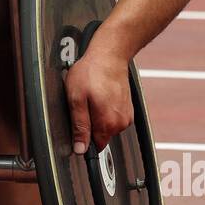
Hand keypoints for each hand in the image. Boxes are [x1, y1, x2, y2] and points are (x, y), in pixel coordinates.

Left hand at [64, 35, 132, 155]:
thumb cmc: (91, 72)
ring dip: (97, 116)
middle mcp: (120, 123)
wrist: (109, 55)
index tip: (79, 124)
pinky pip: (113, 117)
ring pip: (106, 127)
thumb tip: (80, 149)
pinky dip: (106, 109)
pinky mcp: (128, 109)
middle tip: (84, 105)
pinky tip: (101, 96)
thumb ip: (79, 126)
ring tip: (93, 98)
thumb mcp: (76, 99)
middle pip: (100, 136)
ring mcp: (126, 116)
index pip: (94, 147)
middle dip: (89, 124)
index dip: (83, 138)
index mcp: (108, 123)